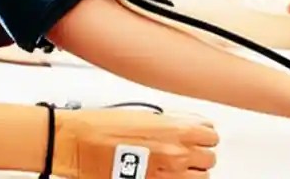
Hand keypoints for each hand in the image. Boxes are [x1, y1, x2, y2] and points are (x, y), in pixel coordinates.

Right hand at [54, 109, 219, 177]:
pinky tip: (164, 174)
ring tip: (175, 167)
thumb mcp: (144, 116)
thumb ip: (172, 123)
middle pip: (209, 158)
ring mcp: (167, 175)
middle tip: (186, 152)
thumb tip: (187, 127)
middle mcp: (177, 154)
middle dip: (198, 155)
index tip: (199, 136)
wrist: (77, 144)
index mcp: (177, 130)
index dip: (203, 135)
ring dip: (192, 172)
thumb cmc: (101, 127)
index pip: (211, 135)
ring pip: (202, 178)